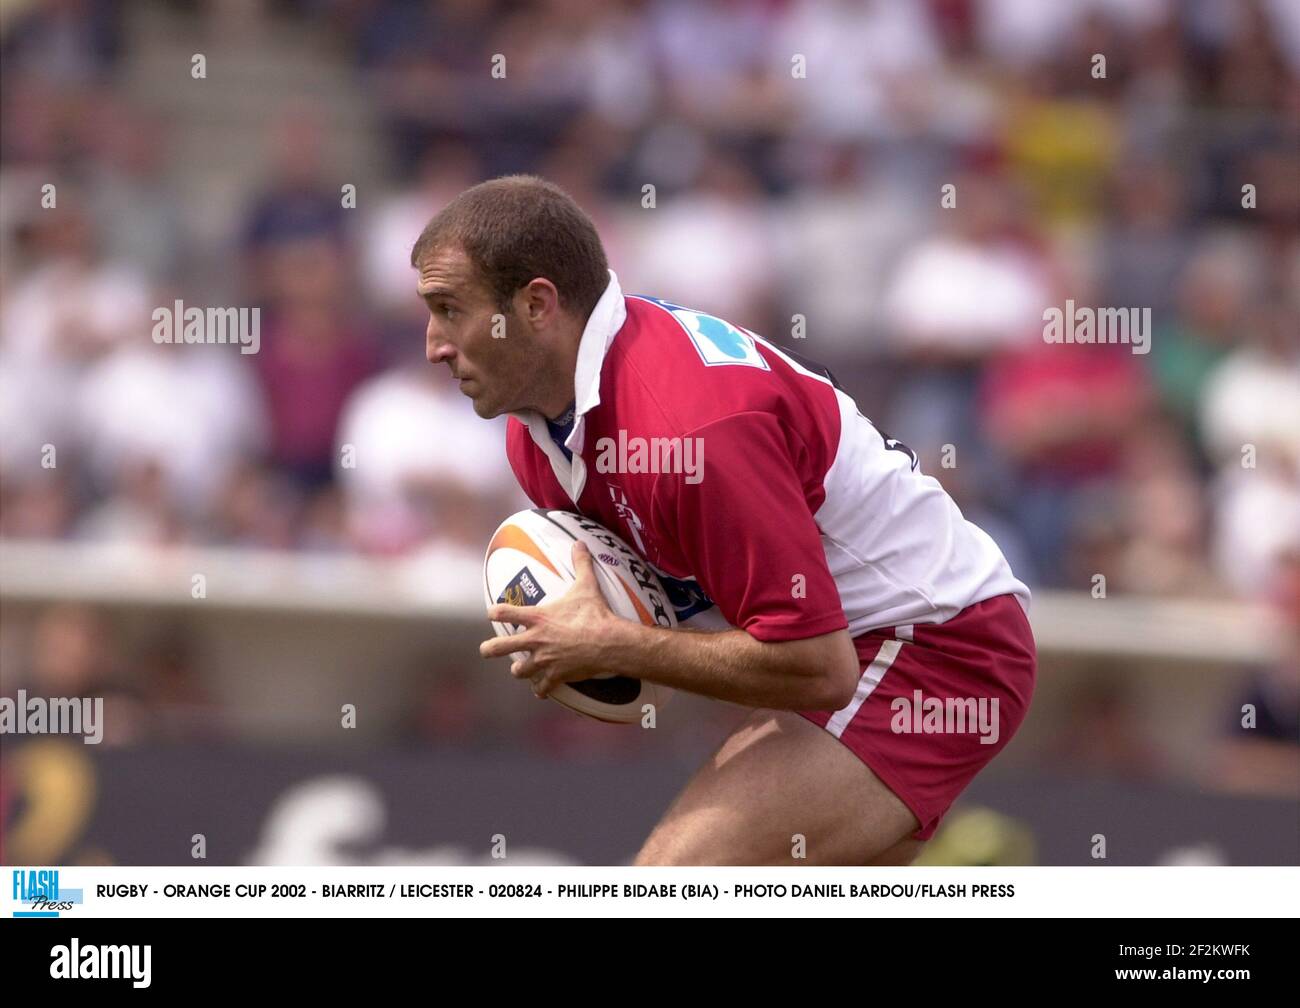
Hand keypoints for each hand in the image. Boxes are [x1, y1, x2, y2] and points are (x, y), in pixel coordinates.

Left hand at [480, 541, 624, 697]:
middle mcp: (535, 640)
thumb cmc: (595, 613)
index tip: (492, 612)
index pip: (504, 612)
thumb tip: (580, 543)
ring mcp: (544, 660)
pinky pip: (542, 687)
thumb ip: (581, 564)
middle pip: (499, 647)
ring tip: (520, 668)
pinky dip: (541, 688)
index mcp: (537, 618)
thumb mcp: (586, 586)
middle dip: (490, 649)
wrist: (608, 642)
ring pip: (519, 670)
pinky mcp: (556, 675)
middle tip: (486, 649)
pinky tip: (541, 689)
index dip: (495, 611)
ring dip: (519, 669)